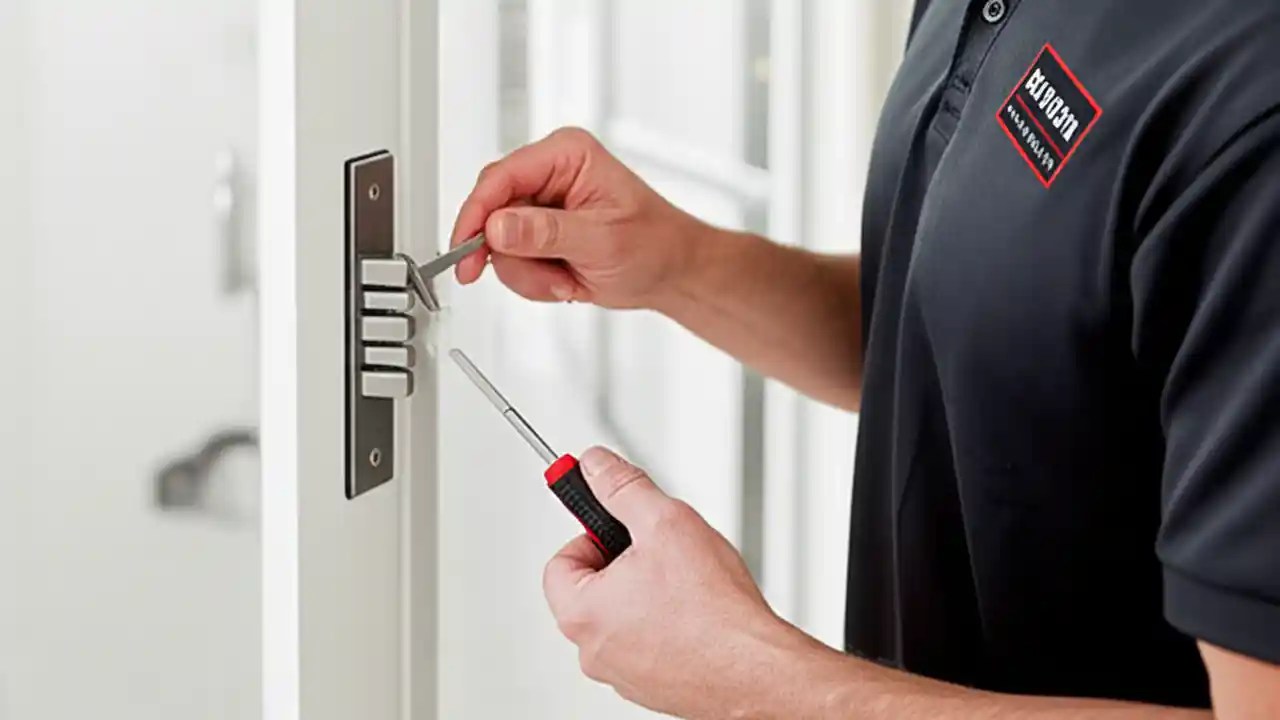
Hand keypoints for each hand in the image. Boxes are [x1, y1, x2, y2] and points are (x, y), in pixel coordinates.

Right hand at [450, 127, 709, 309]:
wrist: (671, 272)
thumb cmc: (654, 245)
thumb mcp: (601, 240)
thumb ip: (546, 233)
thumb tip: (499, 226)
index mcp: (566, 155)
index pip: (500, 177)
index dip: (476, 215)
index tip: (465, 250)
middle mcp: (549, 174)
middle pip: (491, 212)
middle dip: (513, 256)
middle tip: (544, 278)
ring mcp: (541, 204)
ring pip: (498, 243)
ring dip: (530, 274)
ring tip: (568, 280)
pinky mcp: (537, 231)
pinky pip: (511, 260)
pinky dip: (535, 281)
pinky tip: (566, 280)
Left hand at [542, 447, 813, 718]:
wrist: (756, 670)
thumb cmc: (713, 611)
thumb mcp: (664, 522)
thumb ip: (622, 488)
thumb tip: (596, 466)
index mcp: (581, 612)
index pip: (561, 560)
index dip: (593, 533)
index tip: (618, 524)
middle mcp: (593, 650)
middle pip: (591, 589)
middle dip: (624, 563)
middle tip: (661, 553)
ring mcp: (623, 674)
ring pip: (622, 617)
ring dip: (647, 594)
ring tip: (686, 584)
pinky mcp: (653, 687)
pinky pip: (648, 643)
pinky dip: (667, 625)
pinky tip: (697, 613)